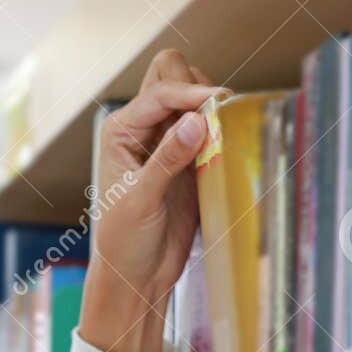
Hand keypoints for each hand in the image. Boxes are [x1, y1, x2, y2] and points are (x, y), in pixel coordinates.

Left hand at [79, 49, 224, 351]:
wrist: (138, 276)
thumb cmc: (125, 242)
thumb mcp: (142, 200)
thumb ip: (168, 160)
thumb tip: (197, 120)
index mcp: (121, 130)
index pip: (160, 92)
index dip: (189, 93)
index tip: (219, 101)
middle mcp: (143, 127)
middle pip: (173, 75)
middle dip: (196, 87)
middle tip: (215, 118)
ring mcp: (168, 140)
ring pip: (194, 95)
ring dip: (211, 106)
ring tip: (220, 134)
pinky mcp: (191, 158)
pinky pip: (210, 125)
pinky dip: (222, 126)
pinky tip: (229, 143)